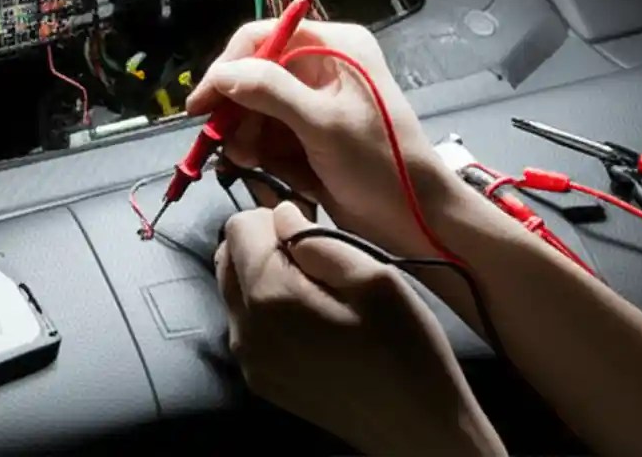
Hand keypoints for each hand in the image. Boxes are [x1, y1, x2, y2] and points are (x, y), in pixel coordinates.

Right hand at [188, 20, 461, 257]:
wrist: (413, 217)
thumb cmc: (379, 163)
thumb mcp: (323, 123)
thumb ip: (270, 91)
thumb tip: (221, 75)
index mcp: (334, 45)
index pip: (262, 38)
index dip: (226, 68)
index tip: (200, 105)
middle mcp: (321, 64)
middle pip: (253, 73)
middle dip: (236, 109)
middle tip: (223, 142)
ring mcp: (314, 100)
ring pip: (255, 106)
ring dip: (244, 133)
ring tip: (246, 159)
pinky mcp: (309, 132)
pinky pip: (267, 131)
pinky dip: (257, 148)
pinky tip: (258, 164)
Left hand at [215, 202, 503, 454]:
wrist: (415, 427)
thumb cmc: (405, 350)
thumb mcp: (375, 279)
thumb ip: (318, 238)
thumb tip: (282, 214)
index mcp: (270, 297)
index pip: (237, 227)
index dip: (273, 217)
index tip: (310, 229)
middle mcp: (245, 329)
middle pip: (226, 257)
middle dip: (261, 244)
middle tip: (313, 256)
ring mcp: (249, 359)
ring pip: (233, 290)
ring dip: (261, 275)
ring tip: (316, 289)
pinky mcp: (259, 379)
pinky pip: (246, 324)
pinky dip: (266, 308)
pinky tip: (311, 320)